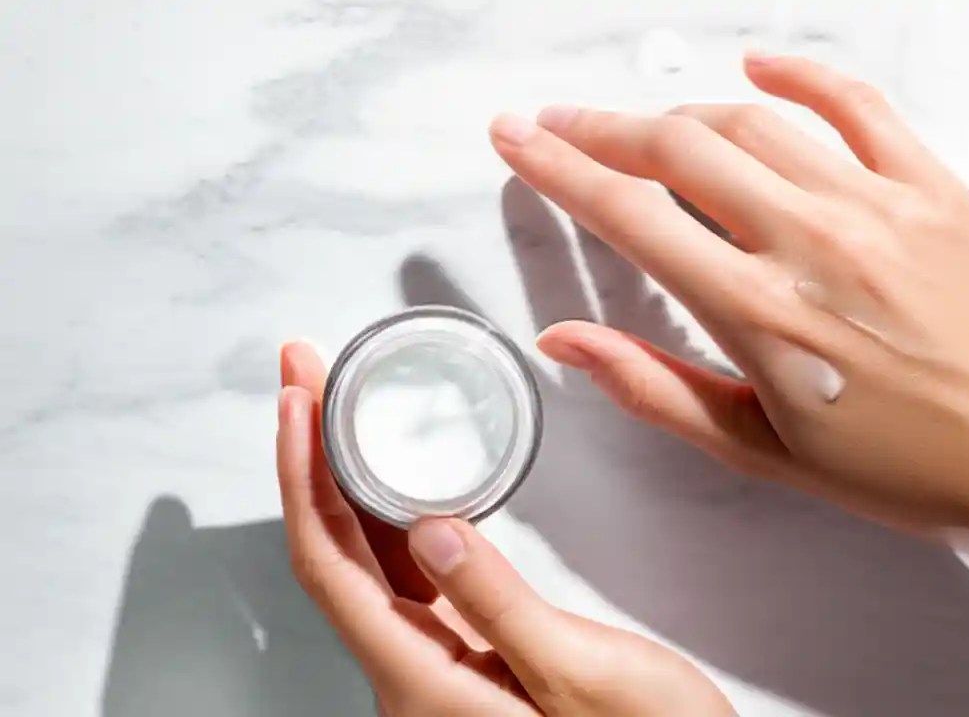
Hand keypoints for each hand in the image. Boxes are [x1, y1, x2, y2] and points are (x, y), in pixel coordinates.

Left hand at [275, 343, 733, 715]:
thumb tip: (430, 531)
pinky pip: (410, 577)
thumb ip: (498, 604)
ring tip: (338, 406)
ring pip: (367, 562)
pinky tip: (397, 476)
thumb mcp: (577, 672)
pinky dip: (392, 514)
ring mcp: (439, 667)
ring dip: (346, 480)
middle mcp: (415, 681)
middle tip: (305, 376)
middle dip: (311, 459)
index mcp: (424, 690)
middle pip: (335, 556)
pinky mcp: (471, 654)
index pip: (331, 570)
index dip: (302, 480)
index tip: (297, 405)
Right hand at [494, 53, 968, 530]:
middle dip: (601, 129)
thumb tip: (567, 341)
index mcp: (762, 315)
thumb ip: (656, 389)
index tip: (517, 139)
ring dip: (683, 112)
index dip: (559, 169)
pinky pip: (858, 106)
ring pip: (753, 123)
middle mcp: (813, 244)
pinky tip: (759, 70)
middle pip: (679, 148)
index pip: (631, 215)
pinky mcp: (934, 188)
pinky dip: (800, 77)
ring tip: (646, 126)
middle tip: (560, 123)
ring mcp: (879, 206)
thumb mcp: (762, 452)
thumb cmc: (909, 470)